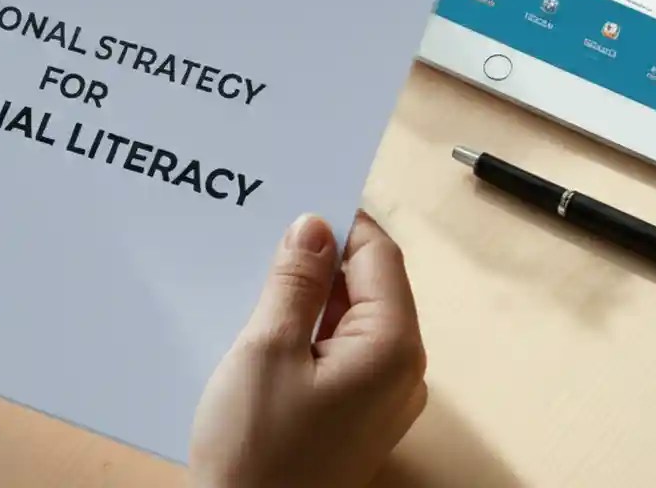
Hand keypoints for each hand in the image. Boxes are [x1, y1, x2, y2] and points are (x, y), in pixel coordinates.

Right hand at [190, 212, 426, 487]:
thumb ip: (295, 282)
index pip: (379, 255)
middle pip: (367, 286)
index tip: (294, 199)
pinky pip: (337, 352)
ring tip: (255, 281)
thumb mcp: (267, 350)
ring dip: (306, 296)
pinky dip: (305, 331)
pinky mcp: (354, 416)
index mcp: (393, 347)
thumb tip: (312, 228)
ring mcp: (379, 398)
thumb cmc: (258, 456)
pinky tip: (262, 327)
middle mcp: (401, 371)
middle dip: (317, 258)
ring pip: (349, 319)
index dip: (338, 221)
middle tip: (263, 235)